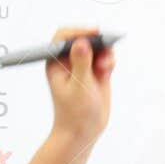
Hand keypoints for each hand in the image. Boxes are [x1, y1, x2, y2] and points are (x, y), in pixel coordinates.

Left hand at [44, 27, 113, 149]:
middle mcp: (67, 61)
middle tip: (106, 48)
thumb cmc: (75, 113)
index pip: (64, 37)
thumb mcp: (79, 87)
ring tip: (106, 68)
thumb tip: (81, 42)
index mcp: (55, 62)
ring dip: (105, 53)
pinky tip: (107, 72)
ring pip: (96, 47)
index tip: (94, 33)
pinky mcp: (94, 72)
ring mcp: (82, 66)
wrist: (82, 132)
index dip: (79, 31)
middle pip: (83, 38)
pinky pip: (104, 57)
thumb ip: (81, 63)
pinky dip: (109, 61)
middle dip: (96, 43)